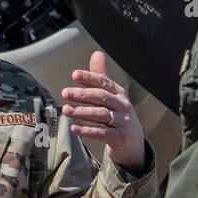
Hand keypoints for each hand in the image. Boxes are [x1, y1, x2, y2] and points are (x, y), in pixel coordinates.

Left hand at [61, 50, 145, 172]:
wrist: (133, 144)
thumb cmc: (118, 115)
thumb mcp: (111, 96)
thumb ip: (101, 77)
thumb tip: (97, 53)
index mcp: (120, 93)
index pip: (104, 83)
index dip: (90, 78)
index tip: (74, 75)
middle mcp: (123, 106)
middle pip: (102, 97)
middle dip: (82, 94)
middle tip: (64, 93)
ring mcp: (123, 122)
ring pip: (102, 114)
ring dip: (82, 112)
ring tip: (65, 110)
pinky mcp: (120, 138)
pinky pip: (103, 133)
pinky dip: (87, 130)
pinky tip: (73, 128)